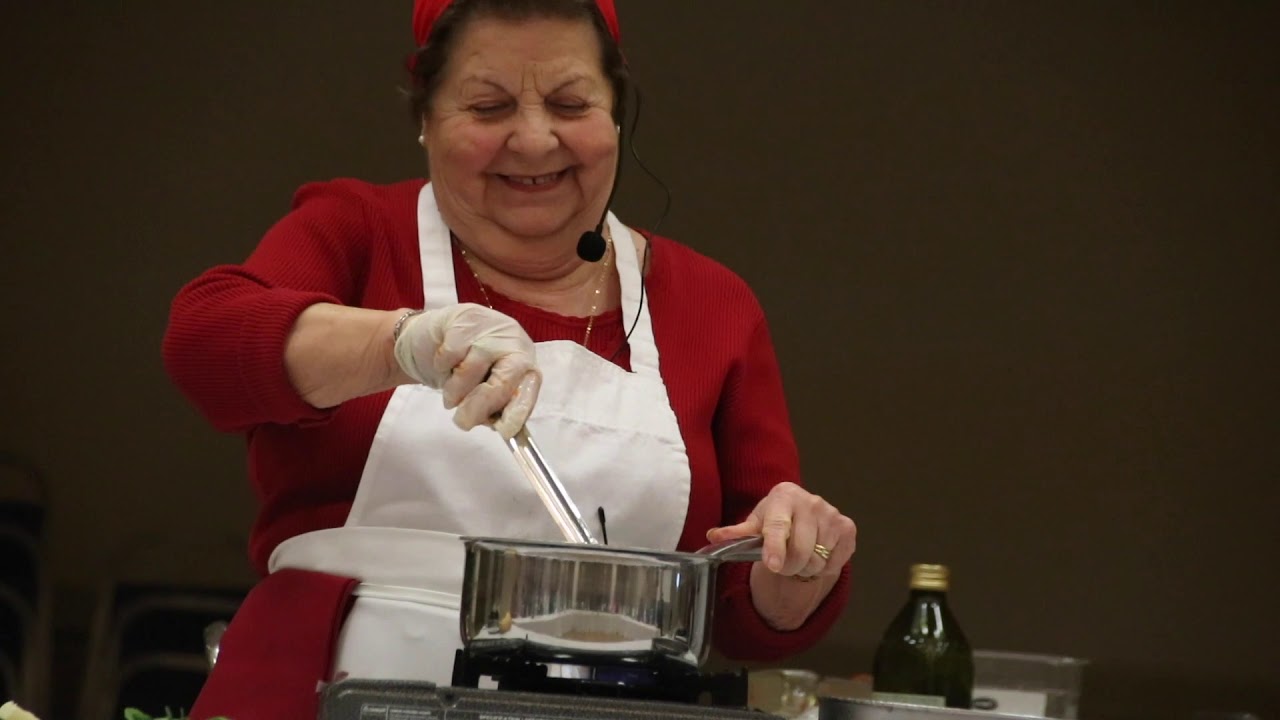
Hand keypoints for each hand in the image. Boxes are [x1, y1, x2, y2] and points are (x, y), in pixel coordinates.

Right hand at [393, 303, 540, 438]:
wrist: (433, 337)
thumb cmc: (464, 370)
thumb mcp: (481, 391)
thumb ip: (492, 408)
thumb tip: (497, 426)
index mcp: (525, 364)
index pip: (528, 389)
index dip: (518, 410)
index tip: (505, 431)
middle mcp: (514, 342)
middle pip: (503, 379)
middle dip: (480, 404)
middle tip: (462, 421)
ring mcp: (491, 327)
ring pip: (471, 369)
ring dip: (454, 390)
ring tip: (450, 392)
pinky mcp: (465, 317)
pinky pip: (450, 354)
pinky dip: (442, 367)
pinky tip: (443, 364)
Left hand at [706, 482, 855, 580]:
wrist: (804, 514)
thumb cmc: (775, 519)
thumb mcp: (755, 524)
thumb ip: (736, 533)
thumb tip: (713, 537)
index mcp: (784, 495)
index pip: (779, 526)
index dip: (775, 548)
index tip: (772, 565)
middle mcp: (811, 500)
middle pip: (800, 551)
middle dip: (788, 567)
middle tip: (781, 565)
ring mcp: (832, 513)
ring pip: (817, 561)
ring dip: (805, 569)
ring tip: (798, 558)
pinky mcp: (848, 527)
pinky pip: (834, 563)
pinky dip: (823, 567)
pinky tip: (816, 554)